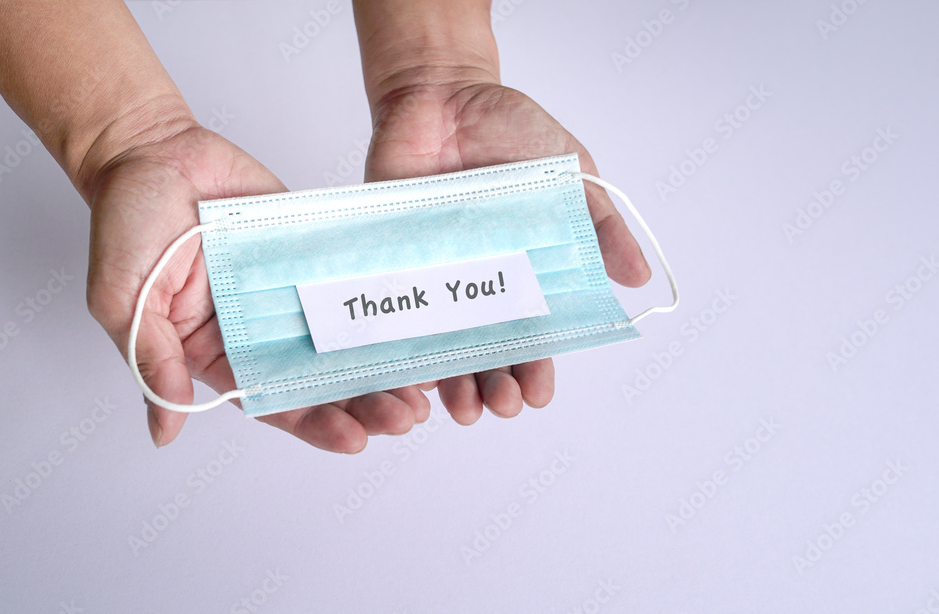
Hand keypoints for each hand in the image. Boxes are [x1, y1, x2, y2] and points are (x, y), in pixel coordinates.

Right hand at [86, 125, 428, 451]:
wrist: (153, 150)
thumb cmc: (127, 223)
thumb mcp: (125, 300)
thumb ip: (152, 362)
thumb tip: (163, 432)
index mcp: (215, 351)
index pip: (271, 401)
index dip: (313, 424)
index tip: (354, 439)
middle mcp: (256, 330)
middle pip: (317, 381)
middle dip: (362, 404)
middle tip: (403, 417)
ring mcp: (284, 293)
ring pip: (340, 341)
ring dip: (379, 368)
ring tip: (420, 388)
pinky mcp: (305, 256)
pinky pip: (344, 286)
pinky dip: (375, 309)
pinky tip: (409, 326)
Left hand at [363, 75, 651, 424]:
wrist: (444, 92)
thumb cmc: (512, 131)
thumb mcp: (572, 175)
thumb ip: (601, 226)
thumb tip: (638, 278)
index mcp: (519, 272)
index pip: (528, 336)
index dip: (535, 368)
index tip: (539, 393)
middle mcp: (472, 283)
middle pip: (482, 352)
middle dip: (493, 387)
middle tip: (500, 405)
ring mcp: (429, 272)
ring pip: (435, 344)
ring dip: (448, 381)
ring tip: (460, 405)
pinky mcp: (386, 254)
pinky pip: (386, 306)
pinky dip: (393, 341)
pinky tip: (407, 370)